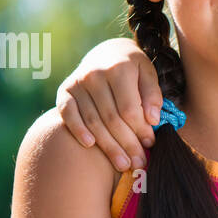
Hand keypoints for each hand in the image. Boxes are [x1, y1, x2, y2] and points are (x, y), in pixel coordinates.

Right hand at [56, 38, 162, 171]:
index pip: (129, 109)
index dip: (140, 130)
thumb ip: (153, 95)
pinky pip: (68, 113)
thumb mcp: (148, 73)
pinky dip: (77, 129)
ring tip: (123, 164)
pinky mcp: (65, 90)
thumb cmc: (133, 69)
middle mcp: (95, 74)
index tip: (150, 144)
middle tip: (138, 163)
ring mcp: (78, 83)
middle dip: (126, 144)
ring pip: (93, 121)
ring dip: (108, 146)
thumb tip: (153, 120)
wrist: (107, 53)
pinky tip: (89, 145)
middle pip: (111, 118)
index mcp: (118, 69)